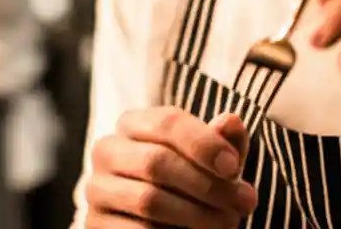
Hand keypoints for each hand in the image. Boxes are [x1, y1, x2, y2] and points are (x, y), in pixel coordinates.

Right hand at [84, 107, 257, 227]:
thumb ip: (222, 142)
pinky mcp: (95, 224)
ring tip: (228, 223)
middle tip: (245, 202)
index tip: (235, 168)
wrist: (163, 223)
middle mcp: (107, 150)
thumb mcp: (211, 162)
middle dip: (208, 185)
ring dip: (197, 215)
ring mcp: (97, 188)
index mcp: (133, 124)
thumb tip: (231, 121)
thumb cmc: (191, 184)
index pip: (166, 121)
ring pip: (149, 200)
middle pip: (157, 161)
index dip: (204, 143)